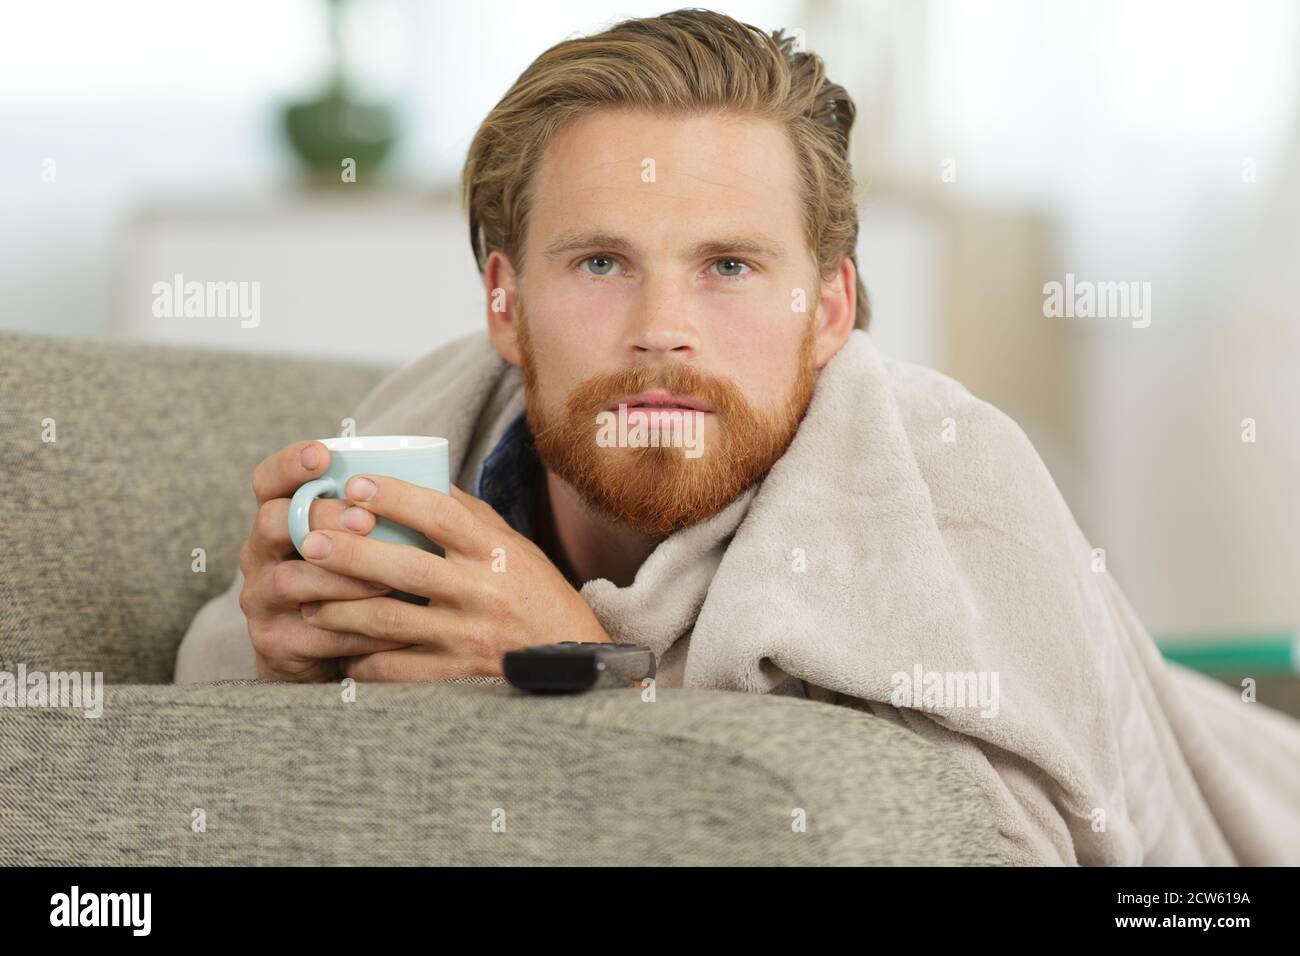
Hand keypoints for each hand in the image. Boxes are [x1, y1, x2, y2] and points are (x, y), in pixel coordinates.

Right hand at [239, 440, 412, 681]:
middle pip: (272, 522)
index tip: (323, 455)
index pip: (268, 481)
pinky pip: (312, 632)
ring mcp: (260, 598)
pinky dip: (354, 629)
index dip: (289, 464)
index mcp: (279, 519)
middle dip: (322, 518)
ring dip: (342, 579)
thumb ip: (382, 514)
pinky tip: (390, 630)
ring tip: (388, 584)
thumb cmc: (359, 583)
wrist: (329, 656)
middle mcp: (259, 553)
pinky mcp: (272, 641)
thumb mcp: (363, 544)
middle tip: (366, 522)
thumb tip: (439, 483)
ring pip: (290, 579)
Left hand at [293, 475, 611, 680]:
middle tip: (309, 540)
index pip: (442, 515)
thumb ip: (466, 513)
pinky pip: (398, 670)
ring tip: (307, 597)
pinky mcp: (457, 674)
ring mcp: (469, 636)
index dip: (396, 497)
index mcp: (496, 551)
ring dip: (342, 608)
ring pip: (392, 620)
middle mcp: (483, 591)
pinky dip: (363, 660)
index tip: (354, 486)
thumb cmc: (533, 590)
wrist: (568, 654)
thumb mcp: (512, 543)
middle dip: (353, 552)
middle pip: (408, 567)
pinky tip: (339, 649)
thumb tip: (415, 473)